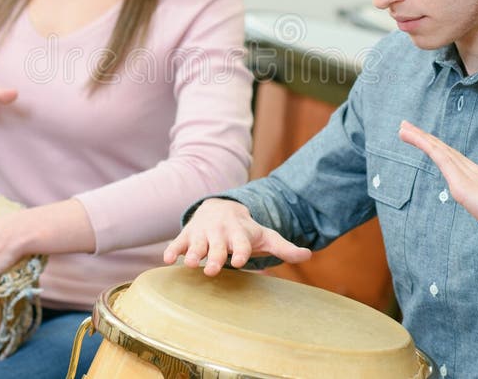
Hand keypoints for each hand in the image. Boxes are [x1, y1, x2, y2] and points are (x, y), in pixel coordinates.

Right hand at [162, 198, 311, 275]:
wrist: (221, 207)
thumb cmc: (246, 229)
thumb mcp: (266, 236)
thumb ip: (284, 248)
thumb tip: (309, 254)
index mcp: (240, 233)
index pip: (241, 243)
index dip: (241, 252)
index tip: (241, 262)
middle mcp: (221, 232)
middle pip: (218, 246)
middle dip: (216, 256)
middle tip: (212, 270)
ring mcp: (203, 233)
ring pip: (197, 244)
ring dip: (193, 253)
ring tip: (191, 263)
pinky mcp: (187, 235)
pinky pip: (178, 242)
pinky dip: (173, 250)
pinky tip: (168, 260)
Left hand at [398, 120, 477, 245]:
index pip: (454, 160)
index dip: (438, 148)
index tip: (424, 140)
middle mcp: (473, 171)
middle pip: (444, 150)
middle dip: (424, 138)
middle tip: (405, 126)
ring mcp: (468, 175)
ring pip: (439, 150)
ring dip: (419, 138)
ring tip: (402, 128)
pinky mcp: (461, 183)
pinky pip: (440, 157)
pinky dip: (425, 145)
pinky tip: (413, 137)